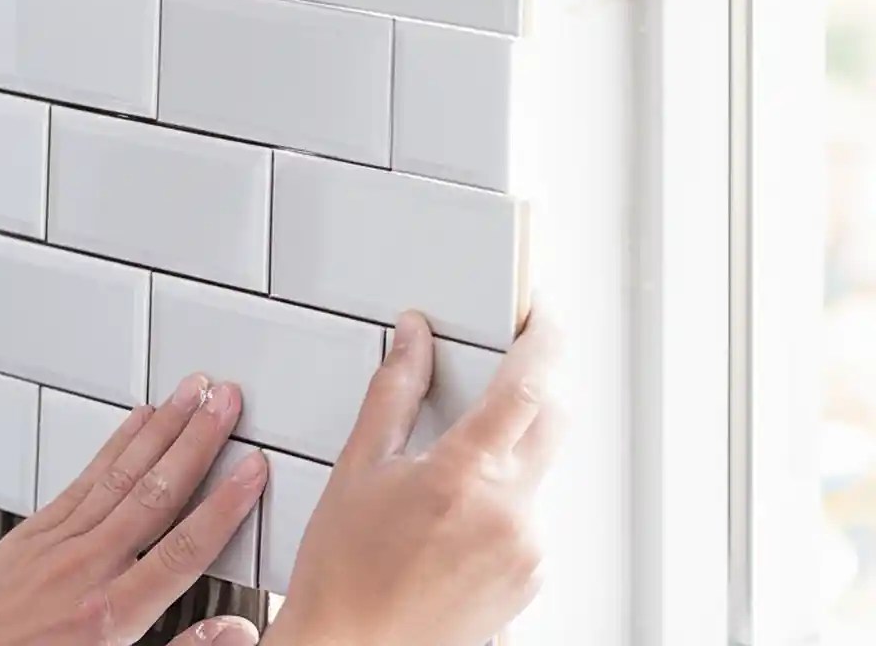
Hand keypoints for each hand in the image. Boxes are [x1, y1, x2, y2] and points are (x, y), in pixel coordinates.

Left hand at [0, 374, 267, 645]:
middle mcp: (88, 569)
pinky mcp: (34, 531)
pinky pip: (85, 478)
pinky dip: (116, 445)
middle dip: (198, 441)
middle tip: (227, 401)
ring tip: (192, 392)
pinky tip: (138, 420)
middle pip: (157, 494)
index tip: (252, 470)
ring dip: (163, 428)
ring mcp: (58, 544)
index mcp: (112, 614)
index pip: (184, 549)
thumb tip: (235, 631)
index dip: (224, 505)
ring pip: (122, 474)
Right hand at [263, 309, 564, 645]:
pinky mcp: (530, 577)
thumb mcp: (357, 468)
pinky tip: (454, 518)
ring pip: (540, 468)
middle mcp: (508, 513)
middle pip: (552, 419)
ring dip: (511, 450)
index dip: (543, 339)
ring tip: (447, 478)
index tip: (539, 317)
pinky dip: (505, 499)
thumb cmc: (343, 575)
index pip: (530, 384)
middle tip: (498, 374)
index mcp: (463, 476)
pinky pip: (532, 515)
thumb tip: (413, 340)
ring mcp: (527, 550)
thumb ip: (392, 392)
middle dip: (534, 386)